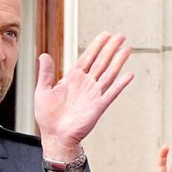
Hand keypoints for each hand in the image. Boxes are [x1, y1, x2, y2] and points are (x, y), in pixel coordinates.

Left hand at [33, 32, 134, 160]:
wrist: (54, 136)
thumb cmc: (47, 116)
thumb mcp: (42, 90)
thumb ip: (45, 73)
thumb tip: (44, 55)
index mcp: (73, 78)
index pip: (87, 58)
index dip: (96, 46)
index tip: (105, 35)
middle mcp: (85, 84)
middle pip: (101, 62)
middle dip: (110, 48)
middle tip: (120, 36)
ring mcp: (93, 94)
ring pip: (109, 74)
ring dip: (118, 61)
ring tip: (127, 49)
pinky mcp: (98, 106)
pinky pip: (112, 93)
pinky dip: (120, 84)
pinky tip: (129, 75)